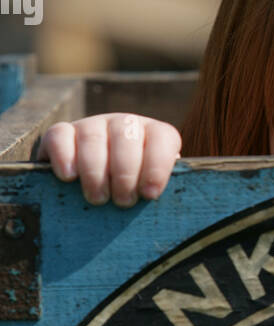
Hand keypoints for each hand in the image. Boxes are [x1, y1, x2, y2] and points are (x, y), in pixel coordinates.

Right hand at [37, 114, 181, 206]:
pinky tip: (69, 178)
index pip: (161, 138)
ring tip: (98, 198)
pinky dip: (63, 157)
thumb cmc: (131, 193)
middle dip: (125, 173)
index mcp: (154, 134)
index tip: (149, 194)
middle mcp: (125, 124)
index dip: (157, 166)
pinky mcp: (62, 133)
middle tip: (123, 202)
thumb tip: (154, 200)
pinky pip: (59, 136)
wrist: (96, 184)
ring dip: (95, 172)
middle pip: (125, 138)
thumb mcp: (150, 189)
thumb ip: (156, 190)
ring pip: (92, 138)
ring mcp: (93, 125)